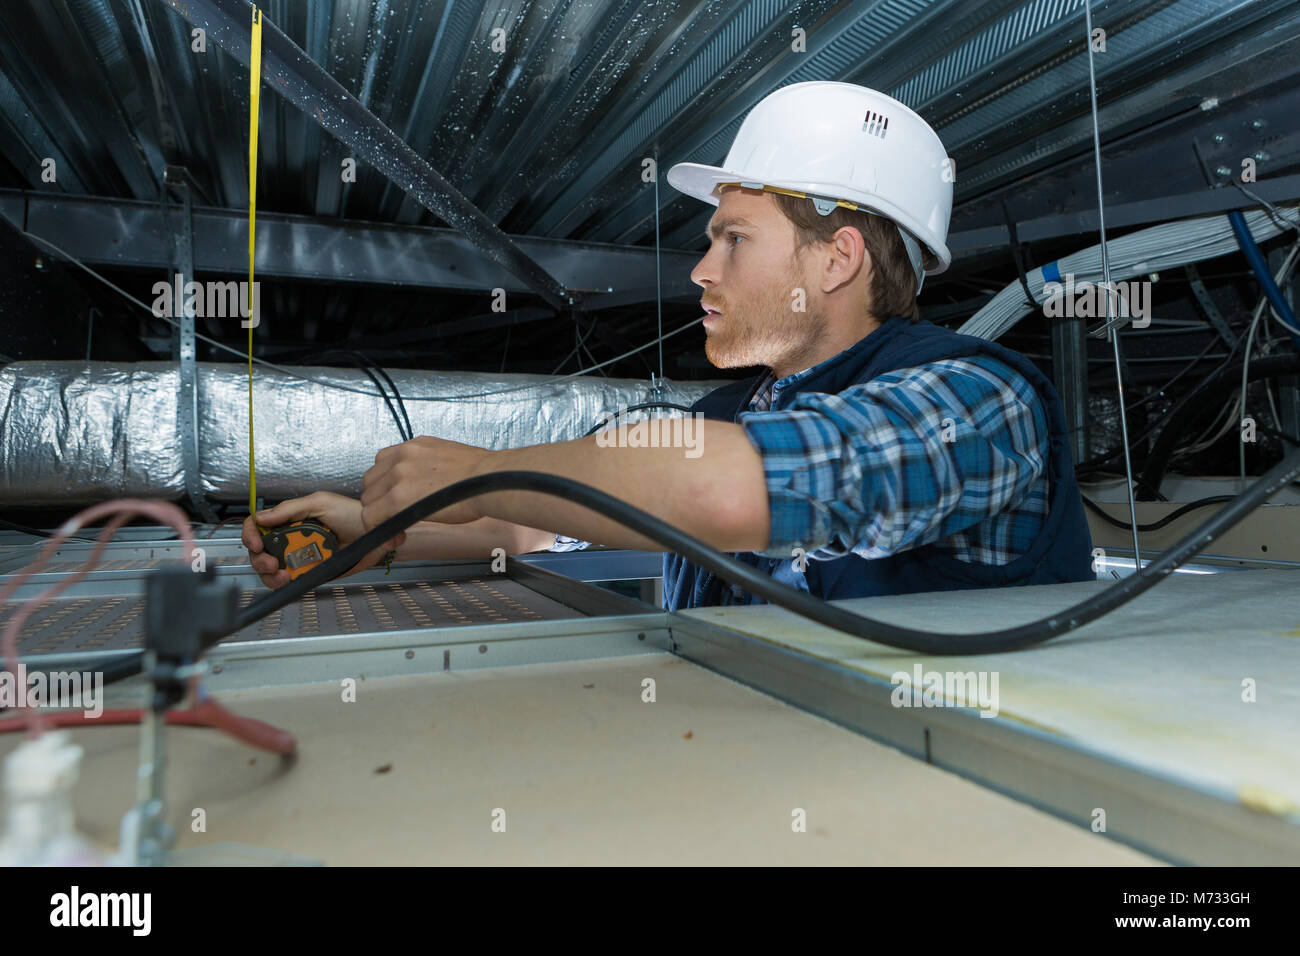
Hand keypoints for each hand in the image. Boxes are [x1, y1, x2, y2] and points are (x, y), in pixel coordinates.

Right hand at [241, 491, 405, 589]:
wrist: (374, 535)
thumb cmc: (352, 514)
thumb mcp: (320, 503)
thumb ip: (290, 509)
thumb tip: (261, 517)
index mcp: (289, 519)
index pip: (258, 526)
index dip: (251, 535)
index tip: (257, 544)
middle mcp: (289, 539)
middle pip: (259, 551)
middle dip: (259, 558)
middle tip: (271, 562)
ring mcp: (297, 557)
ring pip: (269, 569)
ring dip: (268, 574)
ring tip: (281, 573)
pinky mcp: (308, 573)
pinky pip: (287, 581)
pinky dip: (281, 583)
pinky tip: (288, 579)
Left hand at [361, 436, 490, 533]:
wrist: (491, 480)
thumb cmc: (483, 476)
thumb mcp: (450, 457)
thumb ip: (430, 465)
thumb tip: (428, 482)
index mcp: (415, 446)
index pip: (383, 463)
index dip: (387, 485)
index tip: (399, 500)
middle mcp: (402, 456)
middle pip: (371, 481)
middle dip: (381, 501)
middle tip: (399, 517)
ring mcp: (397, 476)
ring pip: (369, 500)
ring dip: (380, 516)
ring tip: (400, 529)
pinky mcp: (397, 498)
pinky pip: (371, 517)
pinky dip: (380, 530)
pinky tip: (398, 537)